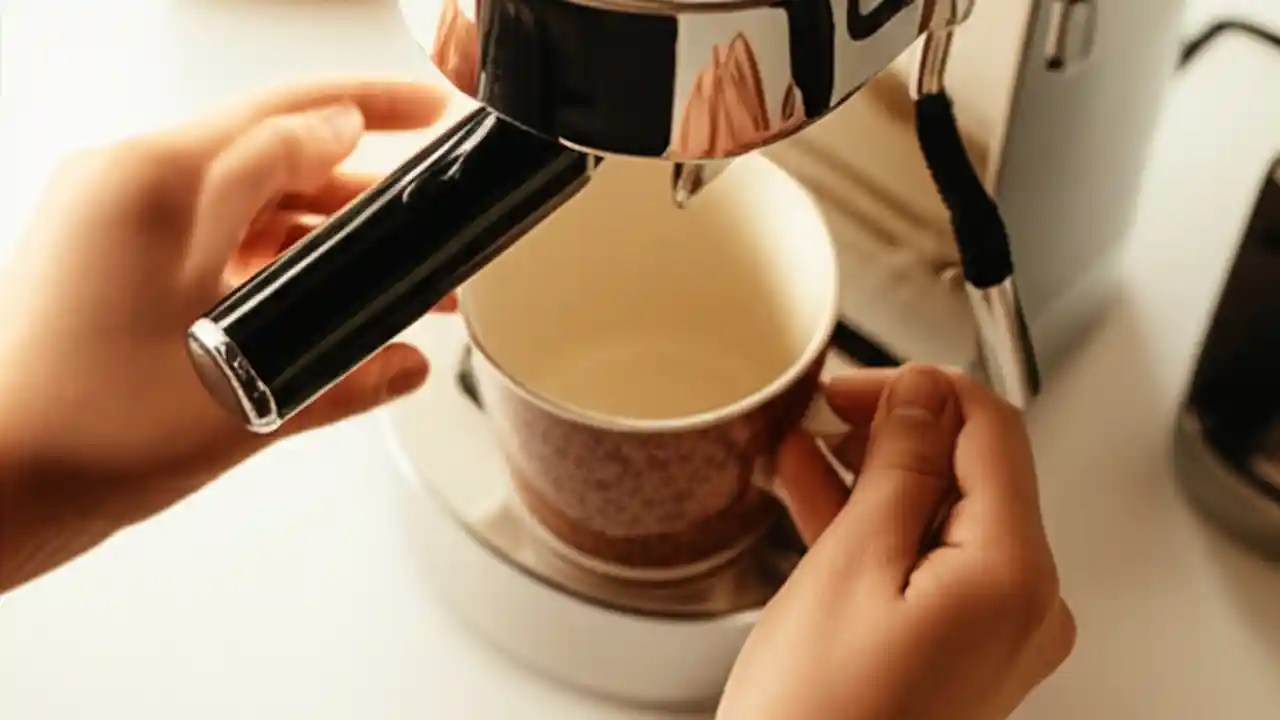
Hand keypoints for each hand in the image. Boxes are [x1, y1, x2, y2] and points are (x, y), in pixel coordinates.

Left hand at [0, 79, 452, 590]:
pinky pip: (212, 243)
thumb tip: (399, 341)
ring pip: (248, 206)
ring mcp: (115, 225)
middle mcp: (129, 186)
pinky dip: (275, 265)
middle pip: (274, 157)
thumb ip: (333, 320)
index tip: (428, 113)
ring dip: (324, 236)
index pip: (292, 115)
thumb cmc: (88, 432)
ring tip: (397, 280)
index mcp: (157, 181)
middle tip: (423, 203)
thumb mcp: (242, 363)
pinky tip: (328, 308)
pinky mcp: (112, 265)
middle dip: (360, 188)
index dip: (372, 108)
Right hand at [718, 365, 1074, 719]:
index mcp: (1014, 577)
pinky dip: (873, 527)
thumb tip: (922, 397)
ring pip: (936, 518)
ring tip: (803, 442)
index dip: (925, 388)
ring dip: (872, 476)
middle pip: (969, 475)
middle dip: (892, 432)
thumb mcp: (850, 565)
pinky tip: (814, 494)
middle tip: (824, 407)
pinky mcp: (955, 650)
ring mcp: (990, 633)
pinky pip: (921, 565)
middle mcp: (1021, 606)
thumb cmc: (817, 718)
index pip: (993, 432)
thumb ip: (897, 468)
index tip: (863, 379)